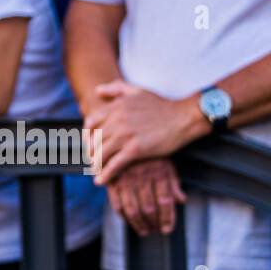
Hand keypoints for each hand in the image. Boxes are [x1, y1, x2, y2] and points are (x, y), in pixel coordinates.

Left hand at [84, 80, 201, 184]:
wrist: (183, 117)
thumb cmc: (161, 104)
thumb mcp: (136, 90)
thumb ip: (115, 88)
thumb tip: (97, 91)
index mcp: (116, 108)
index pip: (91, 122)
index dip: (87, 135)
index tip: (89, 142)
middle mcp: (116, 121)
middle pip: (94, 140)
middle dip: (90, 151)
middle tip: (92, 159)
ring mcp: (125, 136)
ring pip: (101, 153)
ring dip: (95, 164)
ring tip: (95, 170)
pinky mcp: (135, 149)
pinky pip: (114, 164)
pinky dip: (105, 174)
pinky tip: (100, 181)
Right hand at [106, 158, 186, 236]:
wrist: (125, 135)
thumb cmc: (149, 153)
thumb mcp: (166, 163)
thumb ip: (173, 182)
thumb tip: (181, 201)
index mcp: (158, 172)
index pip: (165, 201)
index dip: (167, 219)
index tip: (167, 230)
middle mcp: (142, 176)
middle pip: (149, 208)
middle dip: (153, 223)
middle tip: (155, 231)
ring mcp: (125, 178)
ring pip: (132, 209)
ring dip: (139, 224)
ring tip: (144, 231)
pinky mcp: (111, 180)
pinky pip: (116, 203)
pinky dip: (123, 216)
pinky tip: (129, 221)